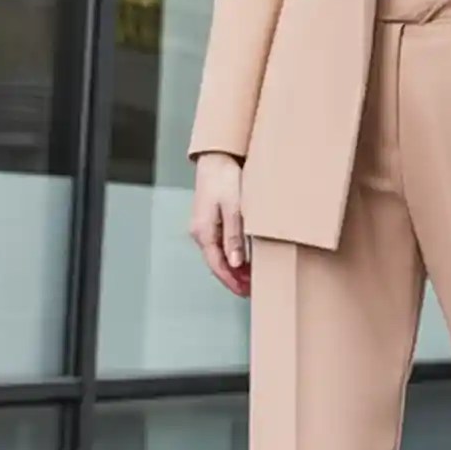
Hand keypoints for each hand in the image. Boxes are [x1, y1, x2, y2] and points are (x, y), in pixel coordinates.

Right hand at [188, 152, 250, 296]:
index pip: (217, 265)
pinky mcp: (210, 219)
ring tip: (249, 277)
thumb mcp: (234, 208)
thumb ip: (234, 237)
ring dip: (233, 267)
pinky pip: (219, 244)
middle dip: (233, 278)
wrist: (218, 157)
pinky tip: (242, 257)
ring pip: (218, 254)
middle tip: (250, 290)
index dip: (232, 281)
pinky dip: (231, 254)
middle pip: (216, 263)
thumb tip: (235, 263)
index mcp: (203, 232)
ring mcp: (204, 226)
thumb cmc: (225, 179)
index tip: (245, 292)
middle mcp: (200, 231)